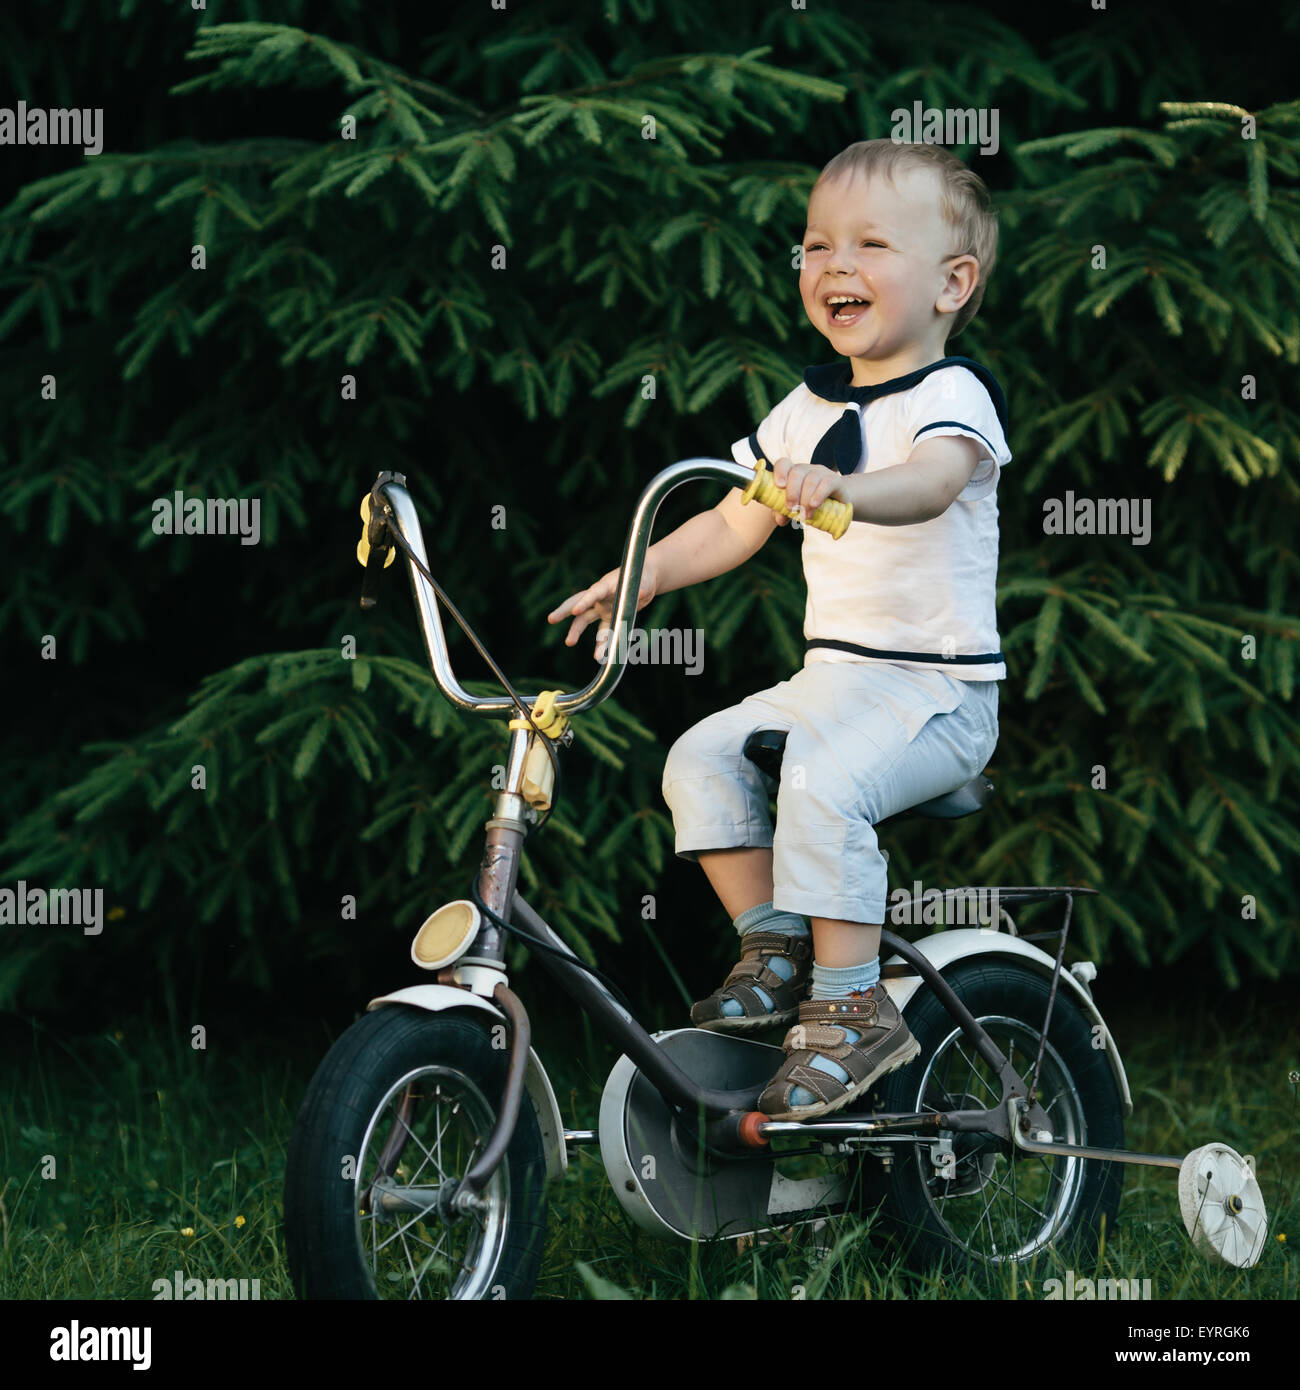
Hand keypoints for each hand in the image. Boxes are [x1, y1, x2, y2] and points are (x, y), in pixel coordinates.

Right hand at [547, 553, 661, 660]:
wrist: (645, 579)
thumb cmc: (642, 576)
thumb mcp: (644, 582)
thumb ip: (641, 589)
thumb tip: (643, 593)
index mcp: (606, 585)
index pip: (593, 593)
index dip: (584, 602)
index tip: (576, 611)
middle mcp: (600, 597)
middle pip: (578, 603)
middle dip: (564, 611)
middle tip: (551, 619)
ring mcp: (603, 607)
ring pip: (585, 620)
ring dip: (576, 631)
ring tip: (569, 643)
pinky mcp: (610, 617)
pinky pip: (603, 632)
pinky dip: (601, 644)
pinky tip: (598, 657)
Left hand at [770, 458, 843, 525]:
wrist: (842, 503)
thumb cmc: (813, 503)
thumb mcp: (797, 508)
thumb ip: (784, 513)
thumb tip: (780, 519)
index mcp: (794, 473)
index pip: (783, 464)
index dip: (779, 472)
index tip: (779, 486)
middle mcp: (807, 469)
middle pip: (796, 472)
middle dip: (791, 492)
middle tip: (791, 508)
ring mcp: (822, 473)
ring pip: (811, 480)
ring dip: (805, 499)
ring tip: (805, 515)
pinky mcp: (835, 480)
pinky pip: (826, 483)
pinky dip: (818, 494)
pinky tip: (814, 505)